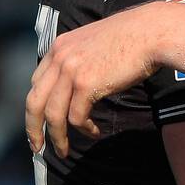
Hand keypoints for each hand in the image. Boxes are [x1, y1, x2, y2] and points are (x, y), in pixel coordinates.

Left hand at [25, 1, 165, 157]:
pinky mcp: (86, 84)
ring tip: (64, 151)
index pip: (36, 83)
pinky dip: (84, 130)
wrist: (151, 32)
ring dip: (57, 137)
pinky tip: (94, 132)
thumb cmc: (133, 38)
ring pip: (53, 115)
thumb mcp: (94, 44)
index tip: (38, 123)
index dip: (35, 107)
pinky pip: (76, 117)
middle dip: (33, 129)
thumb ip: (80, 60)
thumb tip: (79, 87)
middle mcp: (59, 58)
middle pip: (34, 102)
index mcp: (59, 47)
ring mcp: (71, 71)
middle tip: (38, 147)